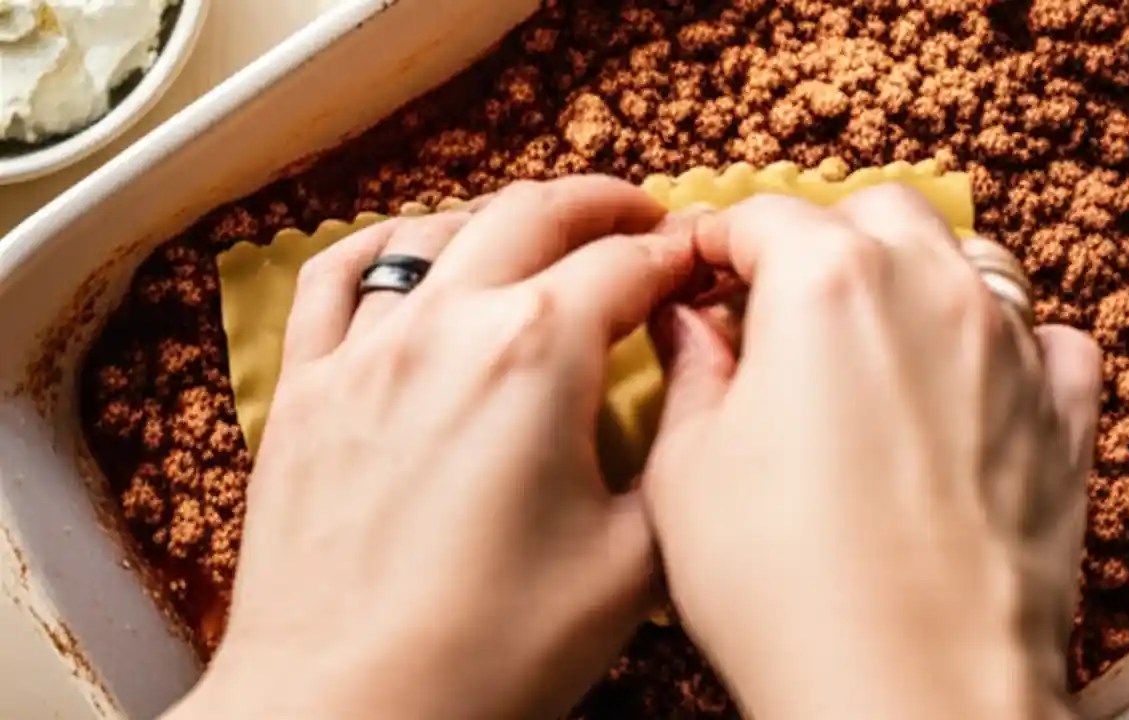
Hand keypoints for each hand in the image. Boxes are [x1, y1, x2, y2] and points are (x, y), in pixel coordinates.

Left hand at [166, 177, 694, 719]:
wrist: (350, 711)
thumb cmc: (492, 651)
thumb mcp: (634, 557)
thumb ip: (675, 445)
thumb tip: (689, 379)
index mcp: (537, 354)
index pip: (627, 265)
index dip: (677, 256)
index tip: (697, 265)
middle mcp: (445, 325)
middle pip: (535, 214)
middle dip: (603, 204)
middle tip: (642, 219)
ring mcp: (363, 351)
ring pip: (438, 232)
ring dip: (504, 222)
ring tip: (544, 240)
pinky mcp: (306, 389)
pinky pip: (335, 278)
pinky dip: (384, 246)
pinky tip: (412, 253)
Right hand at [643, 186, 1100, 719]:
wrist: (909, 691)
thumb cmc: (784, 586)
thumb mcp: (687, 469)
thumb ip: (690, 372)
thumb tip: (690, 326)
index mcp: (825, 285)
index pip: (761, 216)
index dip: (715, 239)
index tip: (697, 269)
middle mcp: (930, 292)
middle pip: (877, 211)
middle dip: (822, 236)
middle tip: (779, 301)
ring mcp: (1011, 350)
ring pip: (969, 259)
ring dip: (913, 275)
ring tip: (873, 338)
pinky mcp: (1064, 418)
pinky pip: (1048, 342)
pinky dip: (1008, 344)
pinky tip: (970, 387)